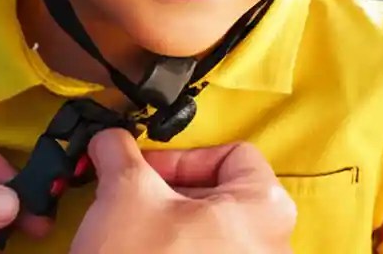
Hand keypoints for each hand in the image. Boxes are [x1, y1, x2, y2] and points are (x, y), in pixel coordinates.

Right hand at [71, 129, 296, 253]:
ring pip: (208, 232)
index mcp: (265, 210)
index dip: (181, 156)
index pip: (233, 154)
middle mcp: (271, 247)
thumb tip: (110, 140)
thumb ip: (119, 151)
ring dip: (165, 224)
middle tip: (130, 198)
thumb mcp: (124, 191)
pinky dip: (172, 253)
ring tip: (131, 234)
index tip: (144, 169)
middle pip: (219, 194)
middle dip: (166, 191)